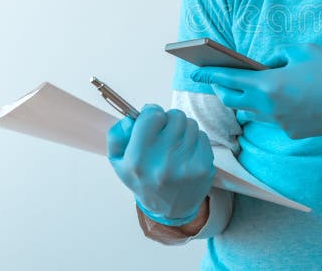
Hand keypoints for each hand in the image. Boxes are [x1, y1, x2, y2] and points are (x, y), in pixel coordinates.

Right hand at [107, 104, 215, 226]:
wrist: (169, 208)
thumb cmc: (143, 179)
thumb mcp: (119, 161)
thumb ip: (117, 135)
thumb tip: (131, 118)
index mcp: (138, 159)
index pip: (152, 116)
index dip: (152, 114)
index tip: (153, 120)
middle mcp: (162, 163)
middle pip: (175, 116)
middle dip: (169, 120)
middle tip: (165, 133)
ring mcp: (185, 165)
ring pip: (190, 124)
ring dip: (183, 129)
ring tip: (175, 145)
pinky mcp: (203, 167)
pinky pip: (202, 136)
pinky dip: (195, 140)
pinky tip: (187, 153)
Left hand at [191, 43, 321, 139]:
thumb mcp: (302, 50)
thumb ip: (277, 55)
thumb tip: (266, 64)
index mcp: (268, 84)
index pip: (228, 79)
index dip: (209, 74)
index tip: (196, 70)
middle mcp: (267, 106)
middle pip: (230, 100)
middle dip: (221, 89)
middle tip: (219, 79)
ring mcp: (277, 122)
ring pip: (248, 113)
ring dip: (244, 101)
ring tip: (249, 89)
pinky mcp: (289, 132)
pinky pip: (270, 120)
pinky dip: (269, 109)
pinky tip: (281, 100)